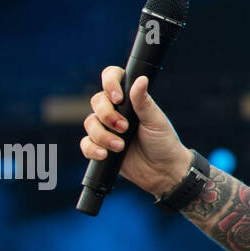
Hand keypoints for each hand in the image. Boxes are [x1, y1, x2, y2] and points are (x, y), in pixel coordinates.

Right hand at [81, 67, 191, 197]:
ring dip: (103, 135)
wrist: (162, 171)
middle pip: (97, 101)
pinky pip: (86, 144)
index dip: (109, 82)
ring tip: (120, 146)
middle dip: (107, 115)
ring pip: (90, 123)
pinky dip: (93, 149)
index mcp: (131, 100)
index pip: (112, 79)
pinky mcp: (100, 147)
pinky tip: (105, 154)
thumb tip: (141, 79)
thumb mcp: (155, 121)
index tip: (118, 98)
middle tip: (125, 127)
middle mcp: (116, 111)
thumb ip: (144, 102)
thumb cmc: (163, 142)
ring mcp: (107, 129)